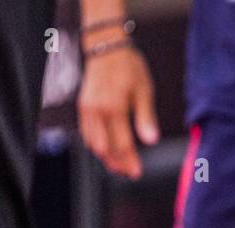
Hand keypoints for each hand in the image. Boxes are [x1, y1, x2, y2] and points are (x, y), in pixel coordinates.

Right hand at [78, 44, 158, 179]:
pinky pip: (87, 133)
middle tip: (129, 173)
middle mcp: (97, 111)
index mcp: (114, 108)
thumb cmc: (128, 67)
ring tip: (119, 165)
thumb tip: (152, 141)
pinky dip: (96, 145)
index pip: (122, 143)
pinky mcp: (83, 106)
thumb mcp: (144, 91)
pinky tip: (106, 150)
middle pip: (106, 148)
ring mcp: (87, 109)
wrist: (105, 47)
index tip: (137, 173)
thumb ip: (146, 118)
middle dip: (117, 163)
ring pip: (94, 143)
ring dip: (106, 157)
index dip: (130, 161)